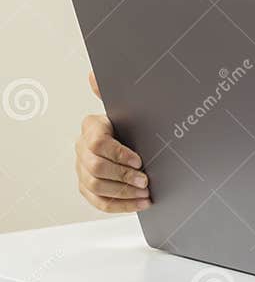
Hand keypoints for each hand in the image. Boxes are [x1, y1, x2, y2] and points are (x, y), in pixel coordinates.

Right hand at [74, 71, 150, 212]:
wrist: (126, 136)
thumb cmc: (128, 121)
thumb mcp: (125, 106)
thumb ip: (109, 92)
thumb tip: (92, 75)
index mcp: (91, 128)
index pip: (98, 144)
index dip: (119, 154)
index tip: (140, 160)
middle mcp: (82, 149)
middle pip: (96, 169)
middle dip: (123, 176)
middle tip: (146, 180)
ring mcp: (82, 170)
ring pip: (96, 187)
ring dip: (123, 193)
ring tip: (146, 193)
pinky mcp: (87, 188)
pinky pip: (99, 202)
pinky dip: (121, 206)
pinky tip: (141, 204)